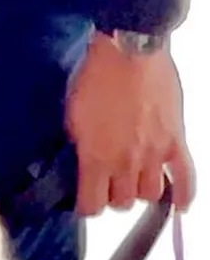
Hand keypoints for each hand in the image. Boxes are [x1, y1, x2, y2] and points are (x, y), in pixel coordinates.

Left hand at [66, 32, 194, 214]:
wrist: (128, 52)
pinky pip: (186, 176)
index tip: (85, 201)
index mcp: (96, 159)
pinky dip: (185, 193)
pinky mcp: (175, 140)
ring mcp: (154, 153)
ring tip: (134, 181)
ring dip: (140, 191)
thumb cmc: (97, 79)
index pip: (91, 206)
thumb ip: (80, 148)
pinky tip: (181, 205)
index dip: (86, 207)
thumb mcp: (73, 120)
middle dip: (113, 197)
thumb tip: (81, 164)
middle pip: (122, 203)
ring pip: (150, 194)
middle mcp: (126, 162)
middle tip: (109, 185)